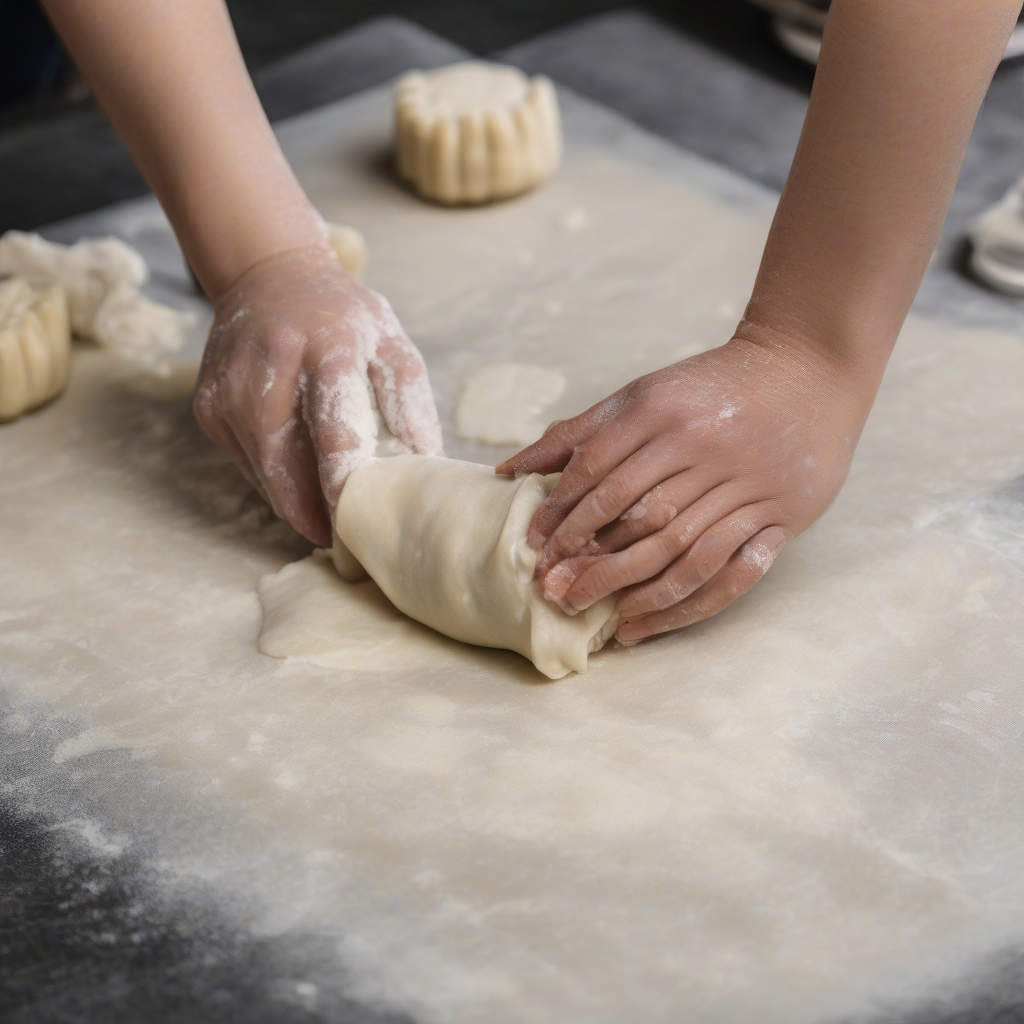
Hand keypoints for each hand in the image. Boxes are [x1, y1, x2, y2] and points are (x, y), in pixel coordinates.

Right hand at [194, 246, 442, 545]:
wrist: (266, 274)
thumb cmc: (343, 317)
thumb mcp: (390, 341)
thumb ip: (409, 400)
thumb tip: (424, 464)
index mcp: (324, 346)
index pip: (331, 426)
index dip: (342, 480)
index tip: (357, 521)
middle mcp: (267, 366)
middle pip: (285, 462)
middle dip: (314, 511)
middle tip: (346, 545)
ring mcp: (228, 389)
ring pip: (263, 473)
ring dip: (294, 503)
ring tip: (328, 522)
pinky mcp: (207, 407)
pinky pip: (246, 464)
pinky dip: (274, 481)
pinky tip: (298, 480)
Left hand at [497, 333, 873, 642]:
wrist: (805, 369)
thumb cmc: (709, 387)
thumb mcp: (642, 394)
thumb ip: (577, 432)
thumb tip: (508, 470)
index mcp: (659, 413)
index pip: (596, 472)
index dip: (561, 514)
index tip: (534, 548)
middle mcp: (699, 448)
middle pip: (633, 518)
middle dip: (588, 560)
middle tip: (554, 592)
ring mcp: (744, 485)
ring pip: (678, 550)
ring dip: (631, 589)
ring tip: (596, 617)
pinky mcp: (780, 514)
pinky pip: (731, 571)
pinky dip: (687, 604)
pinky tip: (646, 624)